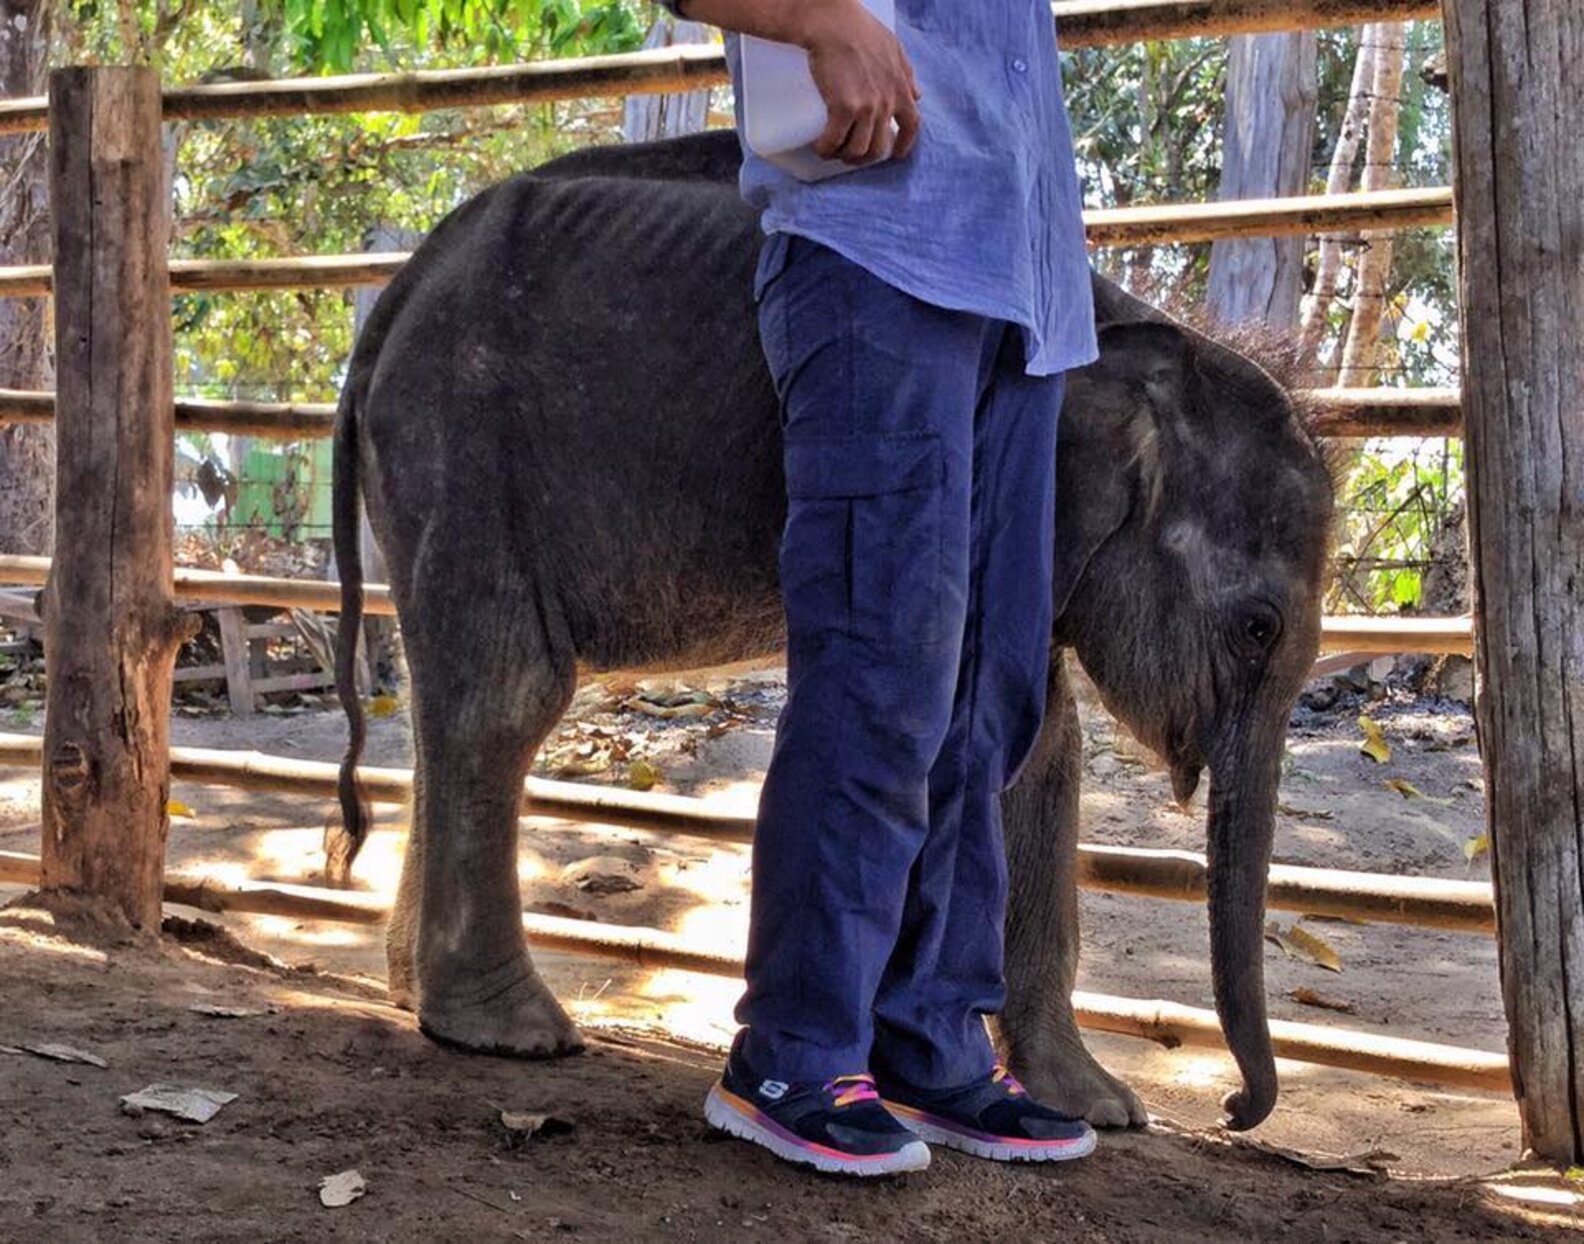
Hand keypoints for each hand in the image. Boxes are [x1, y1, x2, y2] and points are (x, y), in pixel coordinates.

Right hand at [802, 1, 921, 164]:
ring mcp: (866, 107)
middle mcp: (887, 102)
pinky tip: (820, 147)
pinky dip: (826, 149)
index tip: (895, 154)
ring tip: (832, 150)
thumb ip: (906, 72)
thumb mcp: (893, 48)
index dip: (904, 144)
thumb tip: (916, 95)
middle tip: (849, 154)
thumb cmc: (859, 29)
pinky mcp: (843, 108)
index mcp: (900, 88)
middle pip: (879, 146)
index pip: (912, 125)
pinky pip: (835, 141)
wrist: (833, 23)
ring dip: (844, 155)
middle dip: (864, 157)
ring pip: (858, 149)